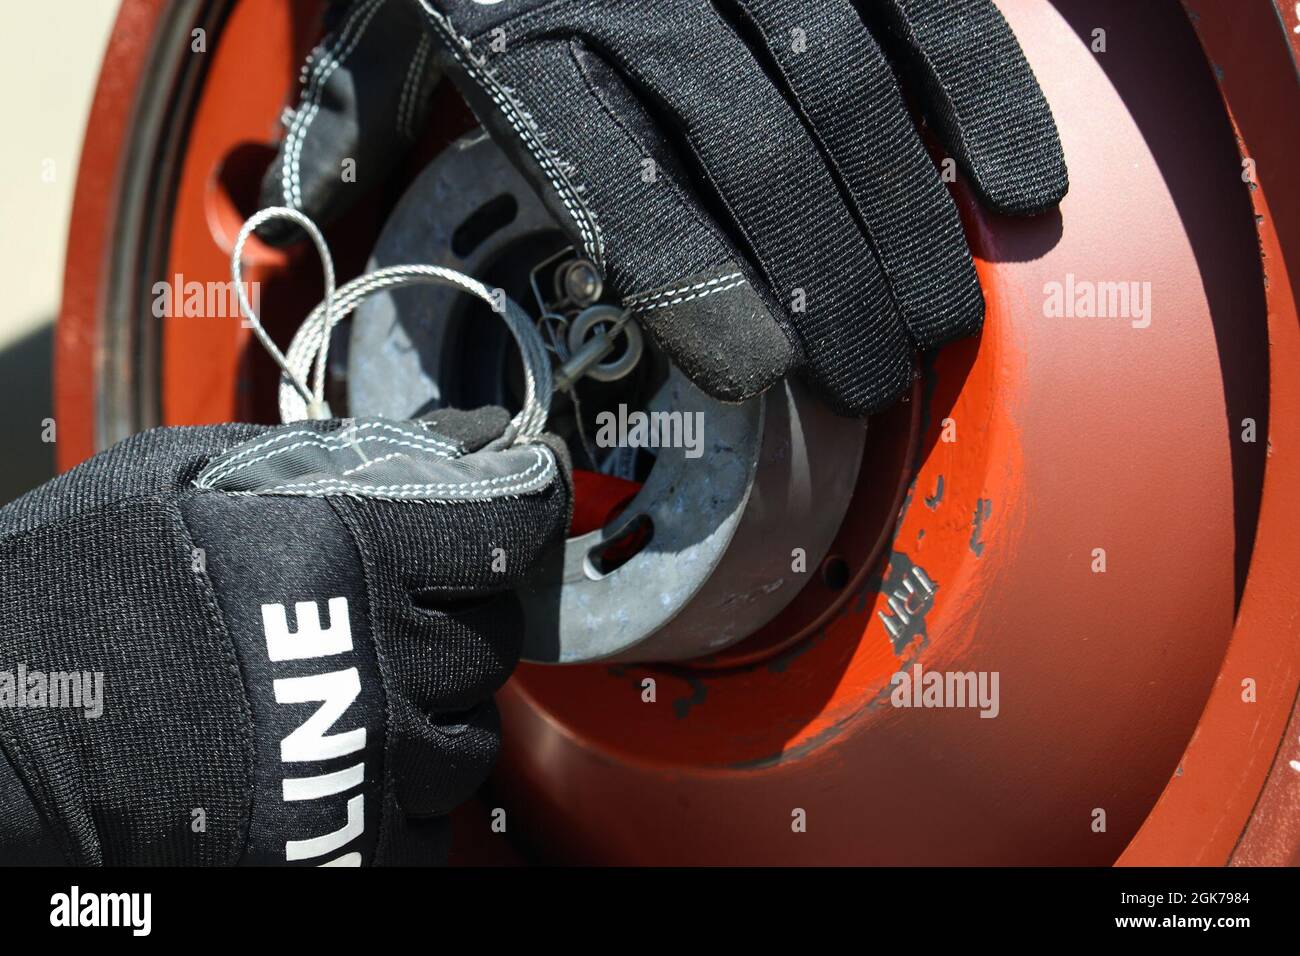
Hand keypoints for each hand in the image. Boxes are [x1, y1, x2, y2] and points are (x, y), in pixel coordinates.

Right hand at [0, 410, 568, 864]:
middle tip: (400, 599)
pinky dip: (402, 790)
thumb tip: (477, 442)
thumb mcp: (202, 472)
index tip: (521, 496)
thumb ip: (351, 456)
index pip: (505, 526)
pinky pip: (428, 825)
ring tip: (357, 683)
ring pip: (471, 737)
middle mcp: (369, 663)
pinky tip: (345, 754)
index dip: (524, 504)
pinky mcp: (334, 851)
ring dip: (434, 706)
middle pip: (494, 635)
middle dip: (462, 610)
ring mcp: (356, 769)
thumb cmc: (89, 579)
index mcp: (343, 552)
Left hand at [259, 0, 1066, 414]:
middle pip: (753, 155)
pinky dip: (981, 94)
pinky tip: (1022, 188)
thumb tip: (368, 198)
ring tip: (945, 320)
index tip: (768, 377)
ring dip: (907, 219)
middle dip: (826, 283)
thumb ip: (401, 92)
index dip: (700, 286)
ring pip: (844, 90)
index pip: (619, 179)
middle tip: (877, 377)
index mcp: (522, 24)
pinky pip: (926, 6)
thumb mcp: (416, 0)